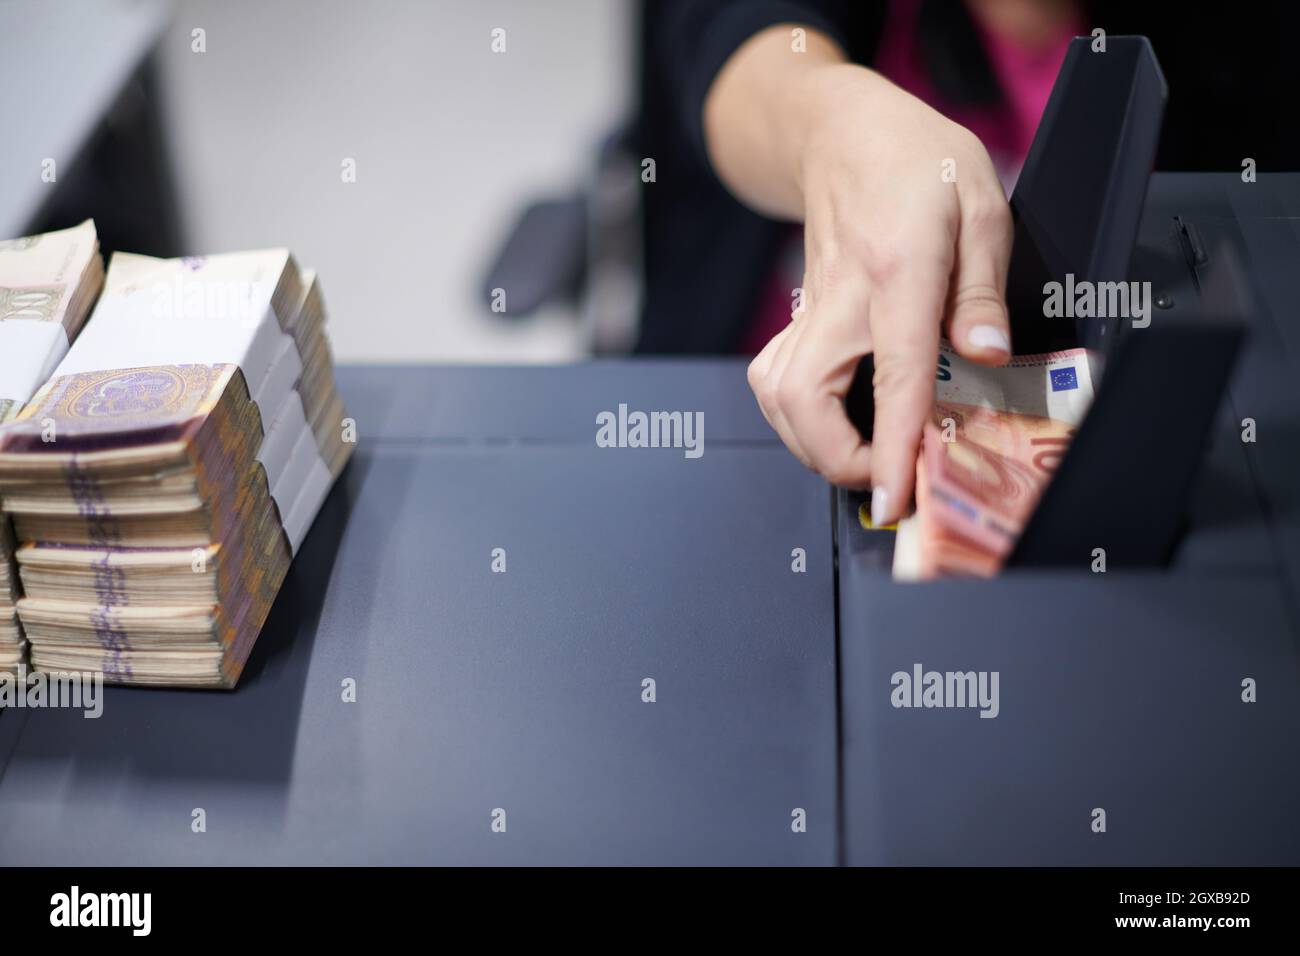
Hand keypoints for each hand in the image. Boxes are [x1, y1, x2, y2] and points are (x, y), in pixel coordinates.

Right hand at [746, 65, 1013, 525]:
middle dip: (839, 458)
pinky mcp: (795, 320)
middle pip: (804, 401)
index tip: (894, 496)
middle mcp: (840, 300)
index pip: (895, 373)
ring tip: (868, 455)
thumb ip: (983, 291)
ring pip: (779, 400)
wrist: (843, 133)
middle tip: (889, 474)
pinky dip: (798, 419)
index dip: (894, 444)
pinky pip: (776, 385)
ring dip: (815, 444)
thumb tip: (988, 357)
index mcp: (897, 273)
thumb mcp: (981, 207)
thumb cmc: (918, 162)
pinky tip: (836, 420)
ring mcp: (809, 312)